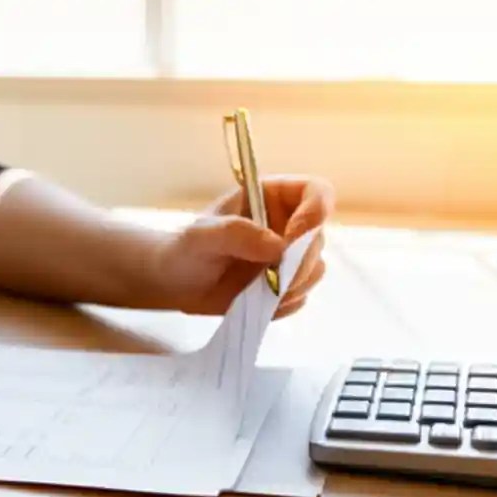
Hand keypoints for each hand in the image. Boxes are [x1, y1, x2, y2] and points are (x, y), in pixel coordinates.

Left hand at [144, 175, 331, 318]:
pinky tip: (256, 303)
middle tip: (274, 279)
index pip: (316, 192)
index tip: (294, 239)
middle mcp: (289, 224)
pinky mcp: (285, 286)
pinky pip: (301, 296)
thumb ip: (235, 233)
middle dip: (302, 262)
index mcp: (273, 198)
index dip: (315, 212)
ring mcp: (290, 258)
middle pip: (319, 237)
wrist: (177, 283)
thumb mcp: (202, 236)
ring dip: (294, 285)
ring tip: (259, 292)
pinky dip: (284, 304)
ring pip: (316, 269)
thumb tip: (278, 246)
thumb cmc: (186, 249)